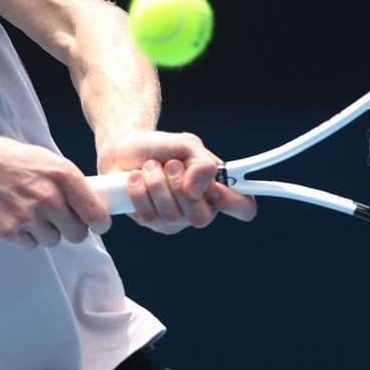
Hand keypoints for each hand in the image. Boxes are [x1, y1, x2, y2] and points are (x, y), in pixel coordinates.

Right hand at [0, 132, 111, 249]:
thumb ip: (69, 183)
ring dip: (45, 231)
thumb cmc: (11, 161)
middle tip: (57, 217)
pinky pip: (30, 244)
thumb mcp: (46, 160)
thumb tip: (93, 206)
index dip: (99, 222)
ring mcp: (28, 216)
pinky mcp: (9, 231)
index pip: (95, 213)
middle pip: (78, 234)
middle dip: (70, 228)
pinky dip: (24, 235)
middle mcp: (48, 197)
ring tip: (28, 210)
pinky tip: (13, 216)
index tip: (98, 224)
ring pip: (53, 240)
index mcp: (62, 175)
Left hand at [99, 131, 257, 233]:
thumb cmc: (161, 148)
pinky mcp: (153, 223)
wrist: (126, 150)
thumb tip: (198, 189)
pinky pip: (148, 215)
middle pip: (201, 216)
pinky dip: (139, 190)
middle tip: (170, 164)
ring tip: (150, 166)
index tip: (213, 186)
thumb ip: (201, 163)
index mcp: (219, 188)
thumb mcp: (186, 145)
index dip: (232, 202)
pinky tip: (135, 178)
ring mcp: (177, 220)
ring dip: (156, 183)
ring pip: (171, 215)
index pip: (243, 207)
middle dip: (179, 186)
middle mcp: (202, 208)